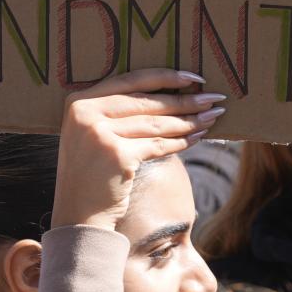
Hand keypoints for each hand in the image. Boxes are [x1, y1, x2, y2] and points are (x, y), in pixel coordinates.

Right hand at [51, 68, 225, 230]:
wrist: (79, 215)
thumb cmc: (92, 173)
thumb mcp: (93, 134)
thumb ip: (116, 112)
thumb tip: (170, 94)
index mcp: (78, 101)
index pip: (130, 80)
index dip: (165, 77)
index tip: (194, 77)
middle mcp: (86, 113)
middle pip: (147, 101)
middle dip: (184, 100)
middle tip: (213, 99)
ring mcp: (100, 134)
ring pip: (156, 123)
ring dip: (188, 120)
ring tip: (211, 117)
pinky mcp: (117, 155)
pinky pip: (158, 144)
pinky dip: (181, 141)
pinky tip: (197, 137)